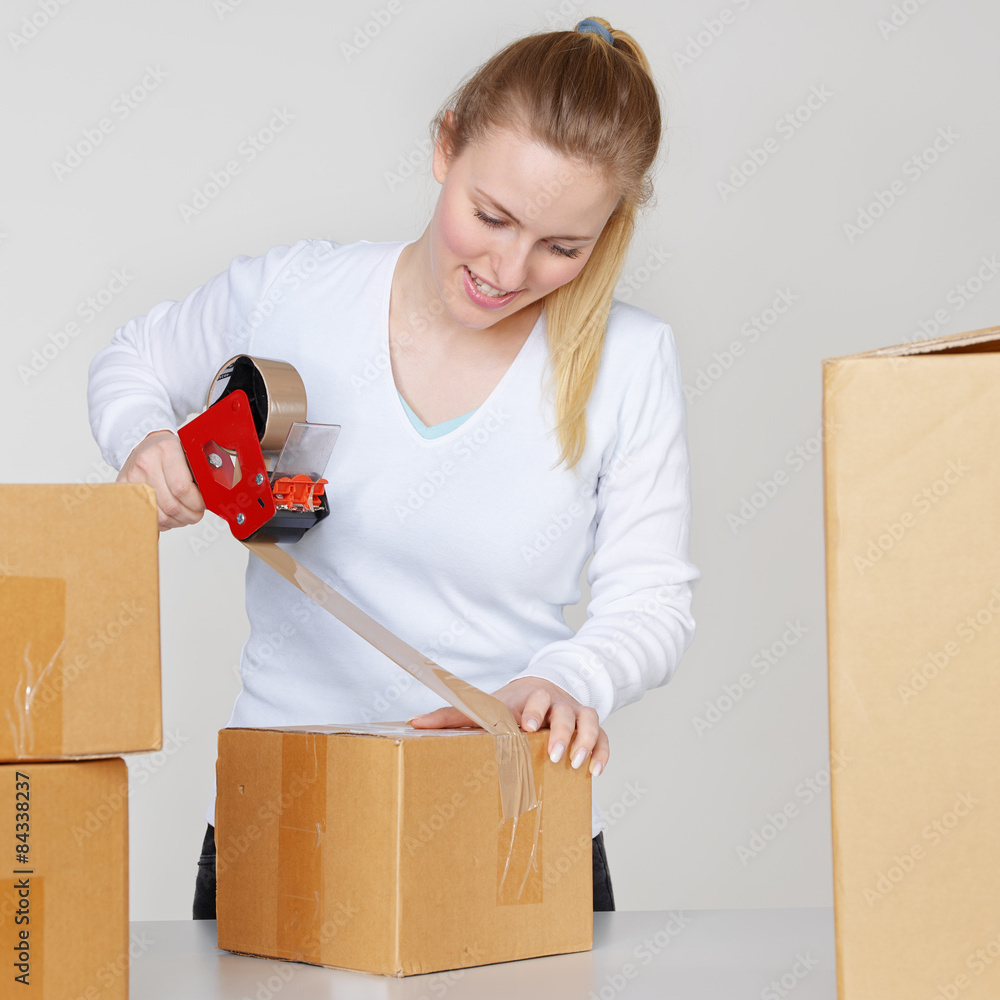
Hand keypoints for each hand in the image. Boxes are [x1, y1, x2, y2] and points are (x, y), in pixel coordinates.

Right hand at [117, 430, 205, 530]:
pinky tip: (171, 514)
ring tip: (185, 515)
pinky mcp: (124, 490)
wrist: (144, 445)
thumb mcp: (187, 453)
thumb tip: (212, 497)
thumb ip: (200, 473)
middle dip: (190, 515)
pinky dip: (164, 522)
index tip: (203, 505)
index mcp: (166, 450)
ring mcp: (132, 478)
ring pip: (160, 515)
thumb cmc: (169, 452)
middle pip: (172, 505)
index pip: (182, 488)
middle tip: (197, 513)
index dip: (196, 503)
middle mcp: (146, 463)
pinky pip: (148, 517)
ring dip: (178, 521)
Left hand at [409, 676, 608, 776]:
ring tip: (577, 763)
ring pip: (590, 720)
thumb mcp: (485, 708)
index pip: (534, 699)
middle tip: (552, 753)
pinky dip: (603, 752)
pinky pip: (605, 736)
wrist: (544, 690)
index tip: (527, 727)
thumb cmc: (511, 706)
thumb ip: (452, 716)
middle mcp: (555, 702)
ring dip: (586, 741)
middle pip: (565, 710)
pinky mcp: (593, 727)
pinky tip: (595, 772)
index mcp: (528, 697)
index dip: (533, 711)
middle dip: (561, 731)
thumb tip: (413, 723)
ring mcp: (576, 713)